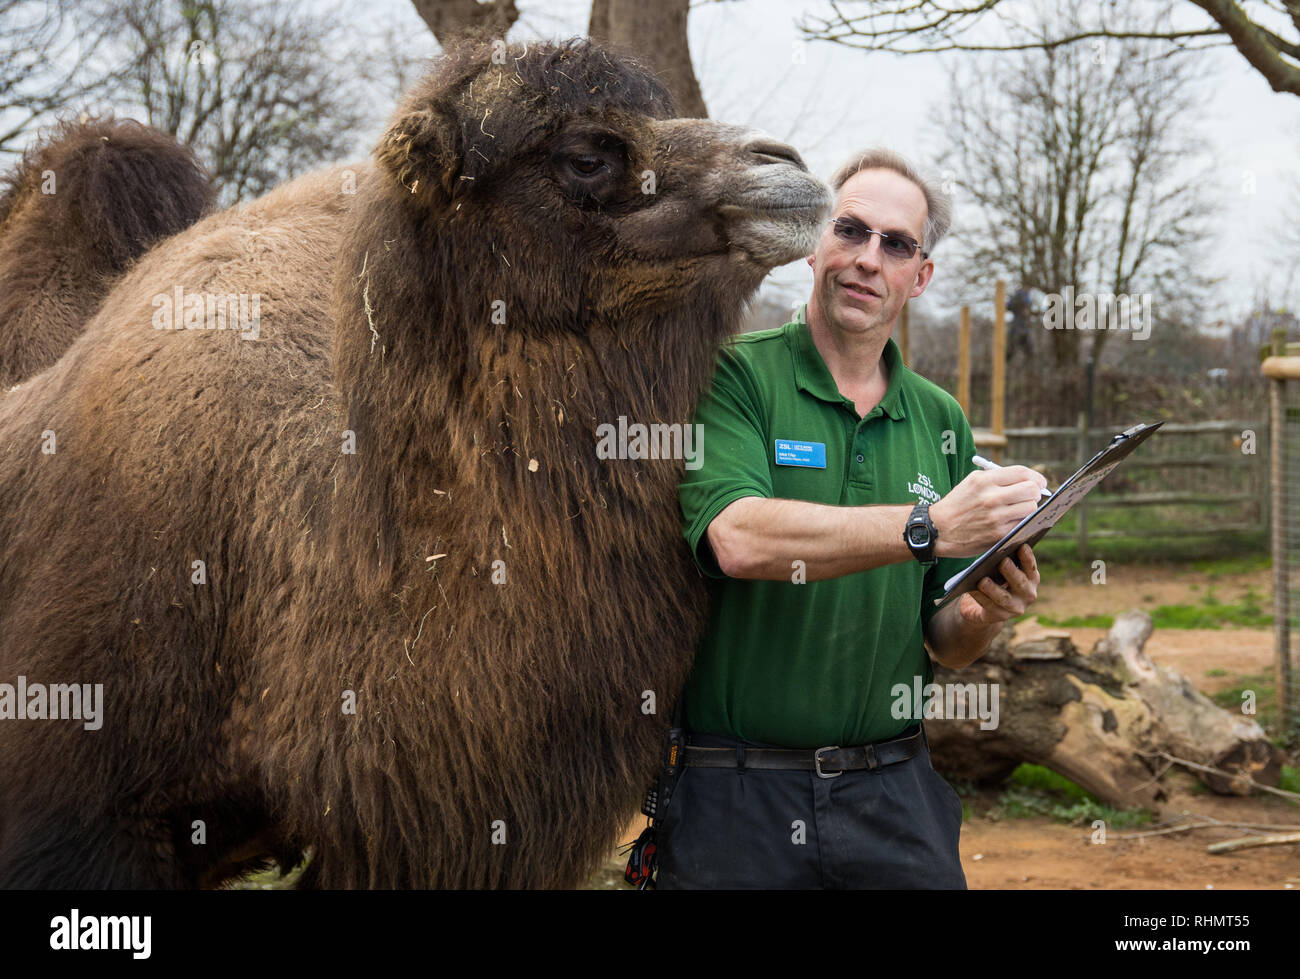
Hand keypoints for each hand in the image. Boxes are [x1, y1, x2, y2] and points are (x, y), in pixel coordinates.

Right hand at [930, 466, 1046, 557]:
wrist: (938, 529)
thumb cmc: (957, 504)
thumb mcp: (971, 483)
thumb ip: (997, 479)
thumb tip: (1027, 480)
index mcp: (984, 480)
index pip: (1022, 473)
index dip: (1036, 476)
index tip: (1039, 482)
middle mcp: (991, 497)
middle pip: (1031, 490)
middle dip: (1035, 493)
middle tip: (1031, 496)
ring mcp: (995, 517)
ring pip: (1030, 508)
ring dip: (1029, 508)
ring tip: (1019, 510)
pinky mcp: (998, 534)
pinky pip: (1022, 524)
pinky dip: (1021, 522)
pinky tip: (1012, 521)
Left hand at [957, 544, 1039, 624]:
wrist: (983, 607)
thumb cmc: (994, 579)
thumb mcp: (1000, 569)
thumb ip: (1004, 559)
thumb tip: (997, 547)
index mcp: (1031, 578)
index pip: (1031, 567)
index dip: (1027, 557)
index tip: (1021, 545)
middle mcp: (1028, 595)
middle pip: (1020, 583)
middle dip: (1011, 572)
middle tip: (1003, 562)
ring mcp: (1015, 608)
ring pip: (1004, 598)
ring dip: (993, 589)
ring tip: (982, 580)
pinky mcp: (1000, 617)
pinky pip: (989, 607)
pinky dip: (979, 597)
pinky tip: (971, 590)